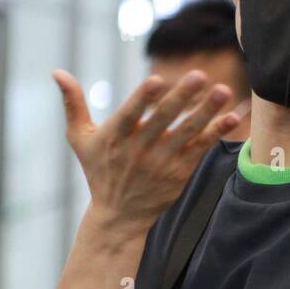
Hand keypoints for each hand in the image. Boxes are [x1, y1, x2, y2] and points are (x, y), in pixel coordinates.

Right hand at [54, 68, 242, 231]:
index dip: (144, 99)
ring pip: (187, 134)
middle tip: (199, 77)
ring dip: (206, 113)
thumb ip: (72, 104)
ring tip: (222, 91)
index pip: (131, 115)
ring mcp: (162, 164)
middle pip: (164, 121)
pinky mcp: (179, 174)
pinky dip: (217, 133)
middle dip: (182, 99)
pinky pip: (200, 150)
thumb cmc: (99, 171)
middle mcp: (139, 151)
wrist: (118, 217)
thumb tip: (57, 71)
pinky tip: (232, 116)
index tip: (158, 80)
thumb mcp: (80, 140)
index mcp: (115, 138)